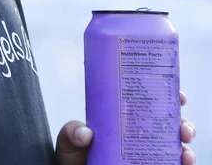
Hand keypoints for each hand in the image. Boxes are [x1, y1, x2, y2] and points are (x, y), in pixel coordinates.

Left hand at [55, 90, 195, 164]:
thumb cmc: (77, 159)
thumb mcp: (70, 143)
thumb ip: (71, 134)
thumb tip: (84, 132)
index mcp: (123, 121)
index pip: (149, 105)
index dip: (167, 97)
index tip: (179, 96)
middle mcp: (140, 137)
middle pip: (169, 125)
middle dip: (182, 123)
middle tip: (182, 127)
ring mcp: (149, 154)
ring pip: (177, 148)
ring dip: (185, 147)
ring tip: (184, 150)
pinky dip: (184, 163)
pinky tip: (183, 162)